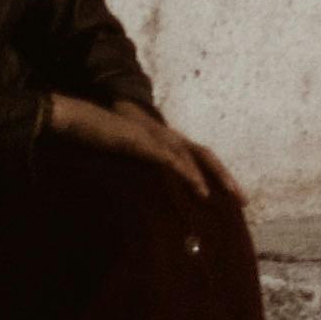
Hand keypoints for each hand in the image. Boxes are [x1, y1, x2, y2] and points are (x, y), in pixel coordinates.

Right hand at [48, 94, 233, 204]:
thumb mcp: (123, 160)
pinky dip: (188, 174)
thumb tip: (146, 198)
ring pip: (194, 155)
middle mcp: (164, 136)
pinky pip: (172, 159)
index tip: (229, 196)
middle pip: (204, 153)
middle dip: (224, 176)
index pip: (195, 157)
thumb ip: (138, 175)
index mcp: (162, 141)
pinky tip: (199, 190)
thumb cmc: (97, 140)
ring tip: (228, 197)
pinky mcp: (143, 142)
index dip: (213, 174)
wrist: (77, 119)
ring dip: (213, 176)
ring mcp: (155, 136)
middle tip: (243, 199)